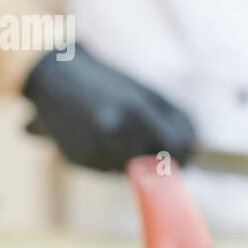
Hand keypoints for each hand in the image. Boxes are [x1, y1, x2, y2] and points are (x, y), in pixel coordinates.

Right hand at [22, 45, 195, 171]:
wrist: (54, 77)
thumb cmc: (106, 82)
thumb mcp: (145, 94)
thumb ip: (173, 121)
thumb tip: (192, 148)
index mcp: (136, 113)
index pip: (176, 148)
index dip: (184, 153)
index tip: (186, 153)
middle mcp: (115, 135)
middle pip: (155, 163)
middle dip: (156, 154)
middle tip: (144, 136)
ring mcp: (95, 150)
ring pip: (131, 170)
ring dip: (133, 158)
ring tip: (115, 130)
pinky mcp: (79, 161)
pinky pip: (107, 169)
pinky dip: (110, 158)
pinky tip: (98, 136)